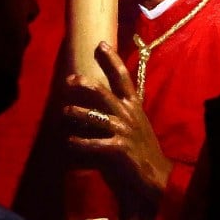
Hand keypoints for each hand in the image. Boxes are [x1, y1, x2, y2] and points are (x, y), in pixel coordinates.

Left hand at [63, 41, 172, 198]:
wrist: (155, 176)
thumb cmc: (140, 149)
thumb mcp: (133, 123)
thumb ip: (119, 110)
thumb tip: (96, 98)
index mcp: (133, 106)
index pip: (123, 77)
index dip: (111, 59)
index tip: (100, 44)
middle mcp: (128, 115)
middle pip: (104, 92)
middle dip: (85, 84)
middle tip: (69, 79)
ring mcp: (124, 131)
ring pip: (97, 116)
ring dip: (78, 113)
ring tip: (65, 111)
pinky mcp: (119, 149)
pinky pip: (95, 143)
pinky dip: (80, 143)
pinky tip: (69, 142)